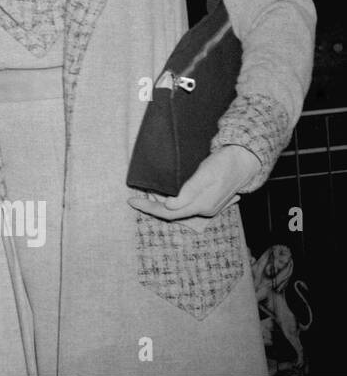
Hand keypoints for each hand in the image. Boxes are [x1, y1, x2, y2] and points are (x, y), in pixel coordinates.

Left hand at [127, 145, 259, 222]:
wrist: (244, 161)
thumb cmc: (223, 164)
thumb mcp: (205, 175)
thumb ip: (189, 192)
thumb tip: (170, 205)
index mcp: (202, 205)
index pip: (169, 213)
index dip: (148, 208)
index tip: (131, 201)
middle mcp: (204, 210)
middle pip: (172, 214)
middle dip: (152, 207)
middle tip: (134, 199)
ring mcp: (208, 207)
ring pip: (179, 210)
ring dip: (161, 205)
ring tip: (145, 197)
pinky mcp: (210, 201)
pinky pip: (186, 205)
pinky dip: (173, 202)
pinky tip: (165, 196)